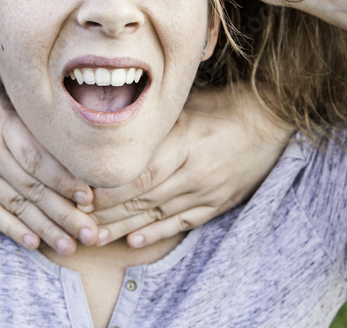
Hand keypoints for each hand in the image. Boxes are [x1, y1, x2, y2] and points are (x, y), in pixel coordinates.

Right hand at [0, 34, 97, 255]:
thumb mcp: (10, 99)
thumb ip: (39, 120)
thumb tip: (81, 138)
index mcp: (4, 123)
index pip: (37, 157)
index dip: (64, 179)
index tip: (89, 198)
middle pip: (31, 187)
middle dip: (63, 214)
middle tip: (90, 234)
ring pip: (14, 205)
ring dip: (44, 228)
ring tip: (69, 246)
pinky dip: (12, 229)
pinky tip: (34, 243)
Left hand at [89, 85, 291, 247]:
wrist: (270, 120)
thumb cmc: (222, 106)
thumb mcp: (186, 106)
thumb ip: (153, 122)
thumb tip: (110, 126)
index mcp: (185, 141)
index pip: (140, 172)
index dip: (108, 188)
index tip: (79, 194)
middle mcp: (195, 170)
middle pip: (143, 196)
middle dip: (107, 212)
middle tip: (76, 223)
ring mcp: (208, 190)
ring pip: (158, 214)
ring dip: (124, 227)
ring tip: (94, 238)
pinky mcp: (218, 203)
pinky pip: (183, 222)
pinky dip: (158, 233)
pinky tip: (135, 242)